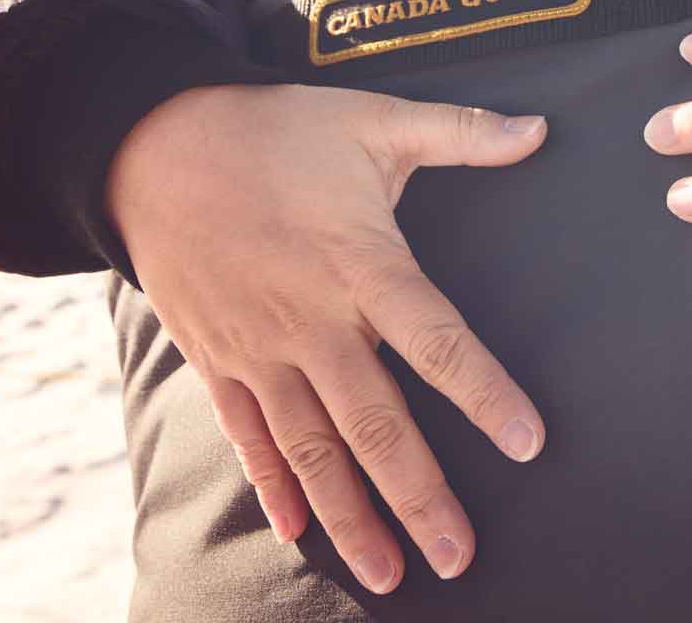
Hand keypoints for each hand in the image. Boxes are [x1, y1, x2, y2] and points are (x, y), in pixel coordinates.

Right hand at [107, 83, 549, 593]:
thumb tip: (540, 128)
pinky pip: (248, 438)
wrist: (150, 144)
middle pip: (374, 424)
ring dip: (351, 515)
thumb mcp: (373, 119)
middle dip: (419, 496)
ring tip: (390, 573)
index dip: (486, 395)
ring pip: (311, 449)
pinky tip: (298, 534)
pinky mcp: (216, 359)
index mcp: (362, 265)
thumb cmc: (274, 130)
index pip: (438, 343)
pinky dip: (273, 488)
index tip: (529, 444)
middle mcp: (311, 321)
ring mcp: (258, 349)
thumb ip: (461, 132)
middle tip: (460, 555)